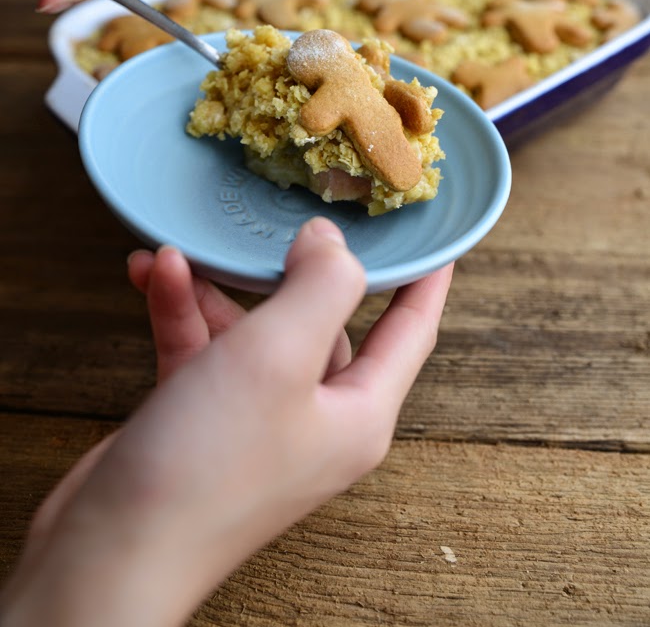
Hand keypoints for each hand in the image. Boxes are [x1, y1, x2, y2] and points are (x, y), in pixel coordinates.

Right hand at [1, 219, 452, 626]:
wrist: (112, 548)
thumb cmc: (206, 466)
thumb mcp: (279, 355)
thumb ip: (321, 286)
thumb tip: (332, 241)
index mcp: (358, 412)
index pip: (411, 330)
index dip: (424, 277)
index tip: (429, 234)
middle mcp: (316, 418)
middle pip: (322, 321)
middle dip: (292, 269)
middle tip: (283, 219)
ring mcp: (259, 421)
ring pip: (254, 331)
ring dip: (215, 288)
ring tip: (182, 251)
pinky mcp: (205, 419)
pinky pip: (205, 349)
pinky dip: (183, 311)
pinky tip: (154, 277)